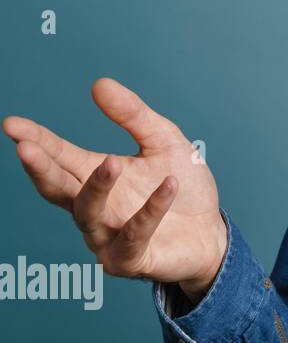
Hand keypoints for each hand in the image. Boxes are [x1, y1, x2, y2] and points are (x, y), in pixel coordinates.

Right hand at [4, 78, 227, 300]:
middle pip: (58, 188)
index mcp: (95, 176)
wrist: (211, 232)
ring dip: (97, 188)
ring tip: (111, 162)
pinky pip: (135, 234)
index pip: (59, 157)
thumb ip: (133, 115)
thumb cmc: (183, 188)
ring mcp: (108, 236)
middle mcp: (94, 207)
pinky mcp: (131, 259)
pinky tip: (169, 186)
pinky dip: (151, 210)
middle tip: (25, 147)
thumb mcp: (163, 142)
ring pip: (88, 214)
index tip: (11, 124)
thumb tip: (99, 83)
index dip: (36, 141)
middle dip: (41, 168)